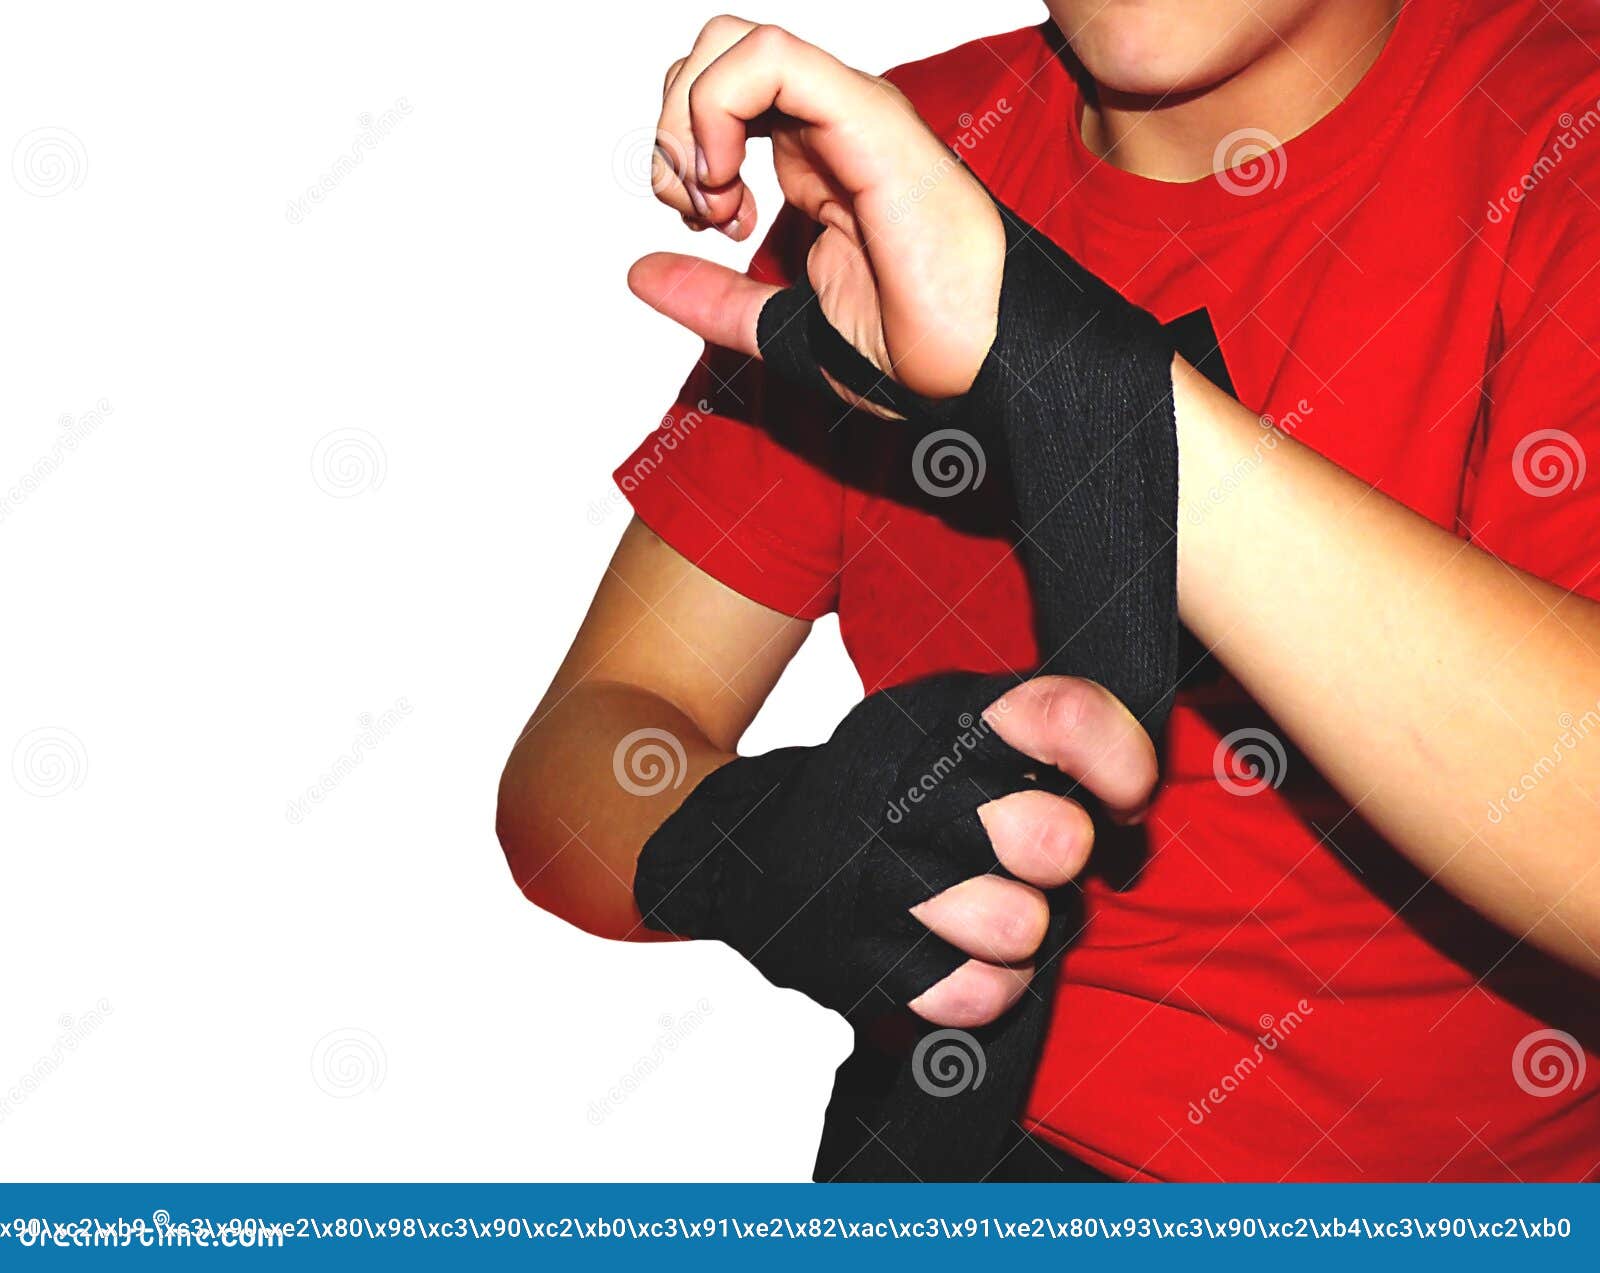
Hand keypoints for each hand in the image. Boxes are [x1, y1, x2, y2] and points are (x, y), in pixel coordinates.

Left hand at [631, 15, 1003, 403]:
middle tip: (696, 208)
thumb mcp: (781, 327)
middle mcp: (831, 122)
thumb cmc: (919, 349)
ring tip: (714, 197)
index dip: (684, 150)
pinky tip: (728, 182)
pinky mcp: (866, 116)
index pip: (721, 95)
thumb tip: (639, 274)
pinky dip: (718, 109)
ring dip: (687, 117)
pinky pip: (771, 57)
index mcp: (817, 157)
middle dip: (672, 126)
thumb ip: (715, 298)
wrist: (982, 366)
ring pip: (731, 41)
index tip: (706, 224)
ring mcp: (849, 112)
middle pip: (714, 54)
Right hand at [634, 668, 1156, 1029]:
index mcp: (943, 721)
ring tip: (995, 915)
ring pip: (1016, 924)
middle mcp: (908, 793)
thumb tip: (1141, 786)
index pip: (1065, 717)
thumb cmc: (880, 793)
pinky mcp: (856, 960)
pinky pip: (971, 994)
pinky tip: (962, 957)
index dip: (1121, 765)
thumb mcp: (944, 729)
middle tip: (1037, 860)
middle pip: (1050, 836)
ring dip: (1021, 929)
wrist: (744, 851)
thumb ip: (1041, 737)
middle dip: (1061, 858)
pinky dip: (984, 987)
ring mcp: (876, 880)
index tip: (1124, 797)